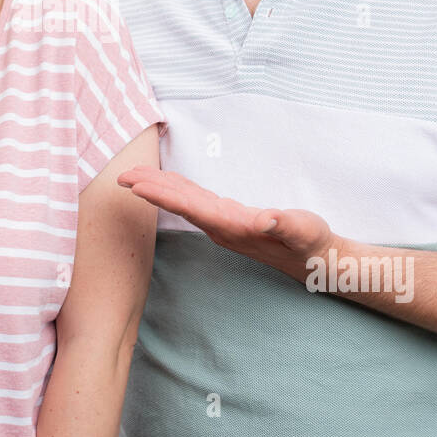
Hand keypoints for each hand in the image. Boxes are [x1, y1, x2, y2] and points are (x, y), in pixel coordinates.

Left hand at [116, 166, 333, 279]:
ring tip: (135, 176)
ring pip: (184, 202)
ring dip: (159, 189)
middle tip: (120, 176)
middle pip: (179, 205)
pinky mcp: (229, 219)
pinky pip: (196, 202)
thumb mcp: (303, 230)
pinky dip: (178, 190)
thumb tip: (265, 219)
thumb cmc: (311, 243)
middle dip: (150, 190)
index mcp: (233, 226)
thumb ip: (284, 224)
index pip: (190, 208)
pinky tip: (168, 183)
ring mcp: (223, 224)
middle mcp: (222, 227)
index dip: (162, 196)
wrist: (316, 260)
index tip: (137, 186)